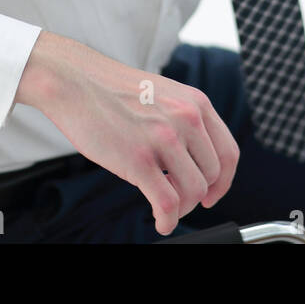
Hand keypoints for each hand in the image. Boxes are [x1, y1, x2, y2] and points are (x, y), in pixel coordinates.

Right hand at [15, 31, 239, 236]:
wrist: (76, 81)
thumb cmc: (113, 91)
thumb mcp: (164, 95)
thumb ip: (184, 121)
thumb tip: (194, 162)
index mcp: (196, 103)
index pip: (229, 152)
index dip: (224, 181)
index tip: (211, 194)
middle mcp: (187, 118)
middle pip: (212, 176)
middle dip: (197, 196)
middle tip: (178, 201)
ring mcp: (164, 139)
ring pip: (193, 192)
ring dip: (180, 208)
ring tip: (163, 208)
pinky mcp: (139, 159)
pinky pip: (167, 203)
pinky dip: (167, 221)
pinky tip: (160, 222)